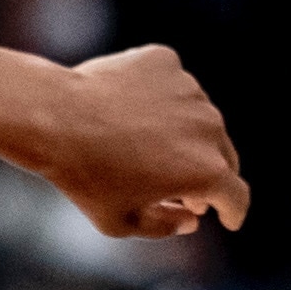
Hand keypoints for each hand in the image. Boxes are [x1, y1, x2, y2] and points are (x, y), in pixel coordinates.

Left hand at [35, 44, 249, 239]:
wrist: (53, 117)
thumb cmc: (85, 177)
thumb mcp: (120, 223)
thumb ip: (165, 227)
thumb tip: (191, 219)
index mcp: (207, 172)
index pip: (237, 198)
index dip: (233, 213)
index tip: (227, 219)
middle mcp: (209, 127)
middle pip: (225, 157)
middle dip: (211, 177)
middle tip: (186, 190)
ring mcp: (189, 89)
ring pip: (199, 118)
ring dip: (187, 136)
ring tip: (150, 148)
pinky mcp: (166, 62)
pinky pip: (173, 86)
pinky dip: (163, 100)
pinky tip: (132, 111)